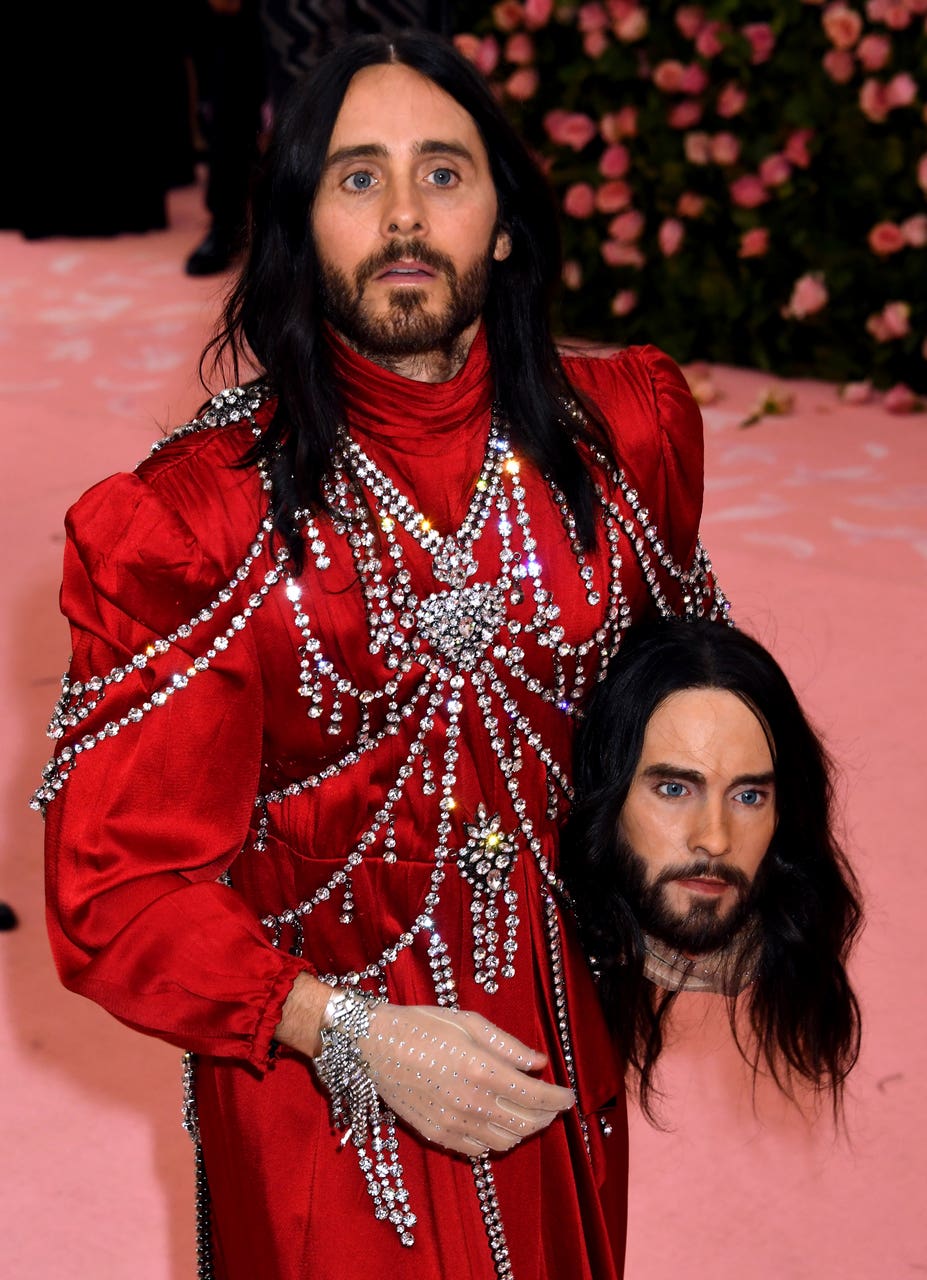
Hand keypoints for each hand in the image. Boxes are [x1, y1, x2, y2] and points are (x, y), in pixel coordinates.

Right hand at [360, 1004, 574, 1156]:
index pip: (536, 1097)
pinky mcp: (437, 1135)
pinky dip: (495, 1140)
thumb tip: (540, 1062)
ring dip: (522, 1129)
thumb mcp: (469, 1022)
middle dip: (546, 1116)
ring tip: (525, 1112)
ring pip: (505, 1141)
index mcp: (483, 1071)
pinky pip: (478, 1150)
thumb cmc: (423, 1025)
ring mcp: (453, 1124)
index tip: (569, 1096)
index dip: (559, 1099)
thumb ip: (508, 1046)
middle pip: (526, 1124)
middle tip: (551, 1103)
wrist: (374, 1045)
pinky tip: (495, 1122)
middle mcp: (471, 1104)